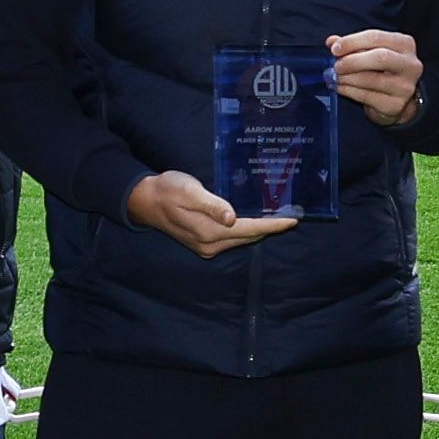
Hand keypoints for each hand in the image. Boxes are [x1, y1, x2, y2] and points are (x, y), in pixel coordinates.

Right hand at [125, 169, 297, 256]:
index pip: (249, 229)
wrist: (146, 202)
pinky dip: (246, 231)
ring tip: (277, 216)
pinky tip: (253, 220)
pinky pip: (232, 240)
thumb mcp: (190, 191)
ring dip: (259, 229)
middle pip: (249, 236)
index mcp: (209, 231)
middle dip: (270, 228)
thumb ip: (212, 205)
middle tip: (291, 214)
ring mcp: (207, 247)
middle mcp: (211, 244)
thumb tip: (233, 218)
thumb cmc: (168, 190)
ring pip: (242, 239)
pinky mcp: (203, 245)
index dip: (273, 225)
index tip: (293, 220)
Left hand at [326, 28, 421, 125]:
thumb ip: (352, 45)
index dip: (352, 42)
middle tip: (336, 66)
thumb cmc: (382, 70)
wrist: (396, 100)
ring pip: (371, 79)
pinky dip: (348, 91)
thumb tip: (332, 41)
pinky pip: (366, 96)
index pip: (377, 37)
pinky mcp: (396, 105)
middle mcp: (410, 64)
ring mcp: (405, 87)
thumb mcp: (370, 52)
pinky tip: (339, 87)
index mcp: (405, 44)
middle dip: (353, 61)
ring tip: (333, 77)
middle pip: (380, 57)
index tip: (334, 48)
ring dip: (347, 78)